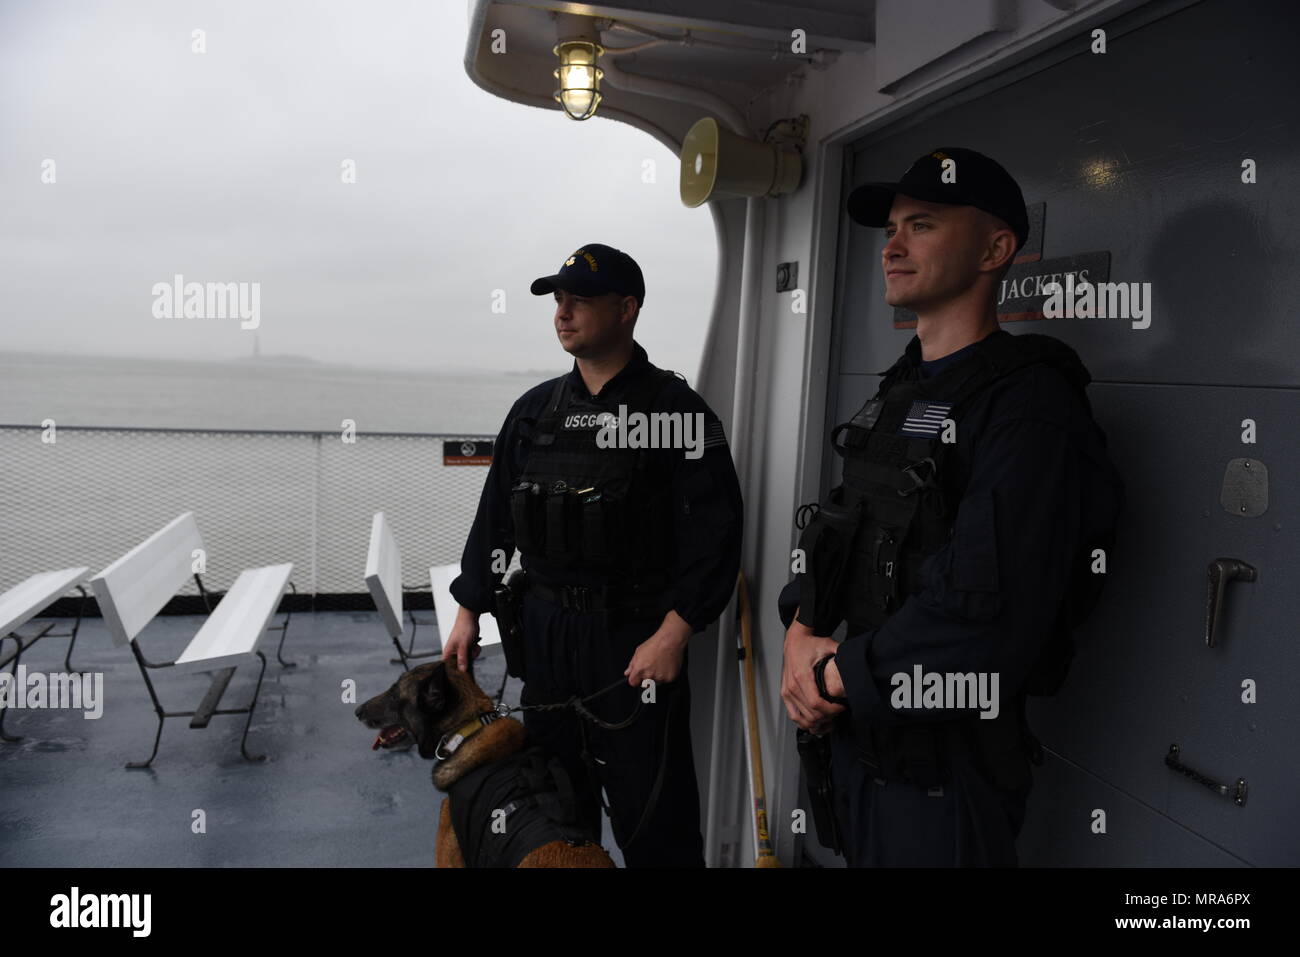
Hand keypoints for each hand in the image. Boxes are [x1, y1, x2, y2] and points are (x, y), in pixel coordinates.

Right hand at [443, 605, 481, 671]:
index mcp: (448, 652)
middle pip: (460, 665)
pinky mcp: (467, 648)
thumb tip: (462, 670)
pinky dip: (475, 650)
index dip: (454, 671)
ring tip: (473, 646)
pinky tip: (475, 644)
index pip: (448, 667)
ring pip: (468, 659)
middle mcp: (453, 652)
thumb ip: (462, 658)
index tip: (462, 671)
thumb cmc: (463, 627)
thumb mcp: (463, 645)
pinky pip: (472, 654)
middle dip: (468, 659)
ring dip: (473, 653)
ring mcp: (461, 650)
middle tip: (470, 652)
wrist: (471, 618)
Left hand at [624, 610, 693, 685]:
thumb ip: (632, 664)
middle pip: (645, 684)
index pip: (633, 683)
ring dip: (657, 677)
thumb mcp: (639, 652)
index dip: (635, 679)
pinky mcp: (670, 678)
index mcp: (639, 670)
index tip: (637, 677)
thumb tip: (627, 673)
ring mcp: (660, 678)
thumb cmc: (655, 644)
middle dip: (647, 678)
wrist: (670, 641)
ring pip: (656, 682)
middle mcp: (649, 676)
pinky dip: (666, 675)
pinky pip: (666, 680)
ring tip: (659, 664)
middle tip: (651, 667)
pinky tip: (666, 666)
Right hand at [781, 608, 846, 732]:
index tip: (841, 707)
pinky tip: (816, 723)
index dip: (831, 711)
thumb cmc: (810, 644)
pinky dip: (805, 723)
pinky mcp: (785, 694)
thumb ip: (842, 654)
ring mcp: (787, 691)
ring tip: (830, 721)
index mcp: (802, 676)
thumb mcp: (828, 645)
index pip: (816, 703)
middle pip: (810, 714)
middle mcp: (792, 685)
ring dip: (817, 724)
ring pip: (802, 719)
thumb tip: (856, 663)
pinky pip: (793, 716)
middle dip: (827, 718)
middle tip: (838, 714)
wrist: (794, 641)